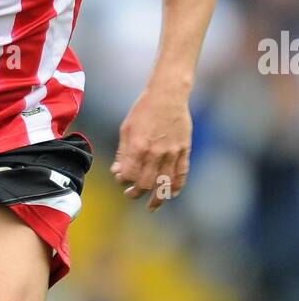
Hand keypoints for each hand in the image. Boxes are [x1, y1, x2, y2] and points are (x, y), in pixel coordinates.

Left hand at [111, 87, 191, 210]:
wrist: (168, 94)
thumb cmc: (144, 109)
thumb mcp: (126, 129)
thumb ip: (122, 153)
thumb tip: (117, 172)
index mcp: (138, 147)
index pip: (129, 175)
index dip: (123, 180)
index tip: (121, 180)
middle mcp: (156, 153)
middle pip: (146, 184)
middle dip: (136, 193)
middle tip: (131, 194)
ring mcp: (172, 152)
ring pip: (165, 183)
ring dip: (158, 198)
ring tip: (152, 206)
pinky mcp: (184, 150)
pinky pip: (182, 173)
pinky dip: (177, 186)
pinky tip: (171, 194)